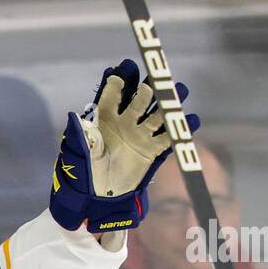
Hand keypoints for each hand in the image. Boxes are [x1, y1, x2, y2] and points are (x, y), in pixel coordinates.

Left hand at [49, 59, 199, 233]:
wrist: (96, 198)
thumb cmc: (82, 173)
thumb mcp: (77, 154)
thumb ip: (79, 135)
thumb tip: (74, 115)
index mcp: (103, 119)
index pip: (112, 96)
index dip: (118, 82)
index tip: (124, 70)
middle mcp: (124, 122)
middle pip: (139, 100)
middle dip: (148, 89)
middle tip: (155, 80)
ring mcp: (140, 135)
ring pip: (158, 115)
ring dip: (170, 103)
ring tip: (180, 90)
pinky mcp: (152, 151)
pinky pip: (168, 138)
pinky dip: (181, 130)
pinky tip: (192, 119)